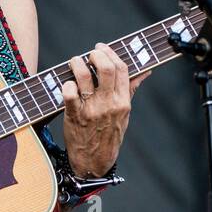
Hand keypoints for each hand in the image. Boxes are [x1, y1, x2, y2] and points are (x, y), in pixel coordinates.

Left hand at [61, 43, 151, 176]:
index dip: (111, 53)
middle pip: (106, 68)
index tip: (102, 48)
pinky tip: (67, 84)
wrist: (94, 162)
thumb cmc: (109, 136)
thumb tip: (144, 72)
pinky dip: (66, 84)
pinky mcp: (75, 116)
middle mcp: (109, 104)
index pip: (122, 69)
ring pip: (85, 76)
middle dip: (96, 54)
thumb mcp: (125, 115)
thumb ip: (130, 90)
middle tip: (89, 54)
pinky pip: (69, 93)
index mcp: (123, 102)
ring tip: (74, 62)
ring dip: (77, 63)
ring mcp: (92, 110)